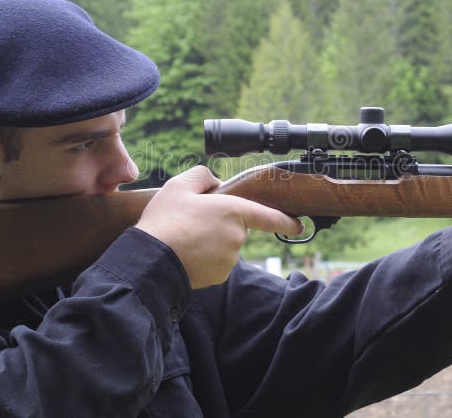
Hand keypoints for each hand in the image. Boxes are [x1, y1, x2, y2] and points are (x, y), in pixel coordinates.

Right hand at [135, 165, 302, 288]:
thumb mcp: (180, 185)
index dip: (286, 221)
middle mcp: (238, 236)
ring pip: (225, 245)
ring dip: (211, 241)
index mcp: (234, 211)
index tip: (300, 225)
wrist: (151, 259)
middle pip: (236, 227)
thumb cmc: (165, 220)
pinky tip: (187, 252)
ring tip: (185, 237)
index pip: (269, 217)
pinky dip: (205, 257)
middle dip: (220, 223)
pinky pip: (216, 262)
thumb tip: (215, 183)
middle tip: (192, 221)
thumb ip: (203, 176)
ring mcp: (230, 258)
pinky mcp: (219, 275)